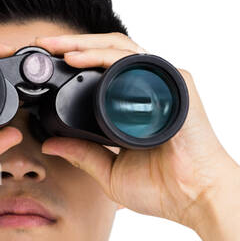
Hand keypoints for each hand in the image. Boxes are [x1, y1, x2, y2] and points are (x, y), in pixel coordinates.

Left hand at [32, 32, 239, 229]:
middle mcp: (152, 88)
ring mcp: (164, 81)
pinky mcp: (175, 79)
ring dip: (84, 43)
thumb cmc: (165, 189)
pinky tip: (80, 58)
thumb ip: (83, 155)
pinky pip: (133, 58)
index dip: (75, 65)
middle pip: (109, 53)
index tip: (45, 68)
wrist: (197, 196)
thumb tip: (50, 144)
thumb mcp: (110, 172)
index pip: (104, 73)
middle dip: (72, 45)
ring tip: (55, 48)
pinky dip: (104, 54)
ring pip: (119, 48)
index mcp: (137, 106)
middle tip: (42, 46)